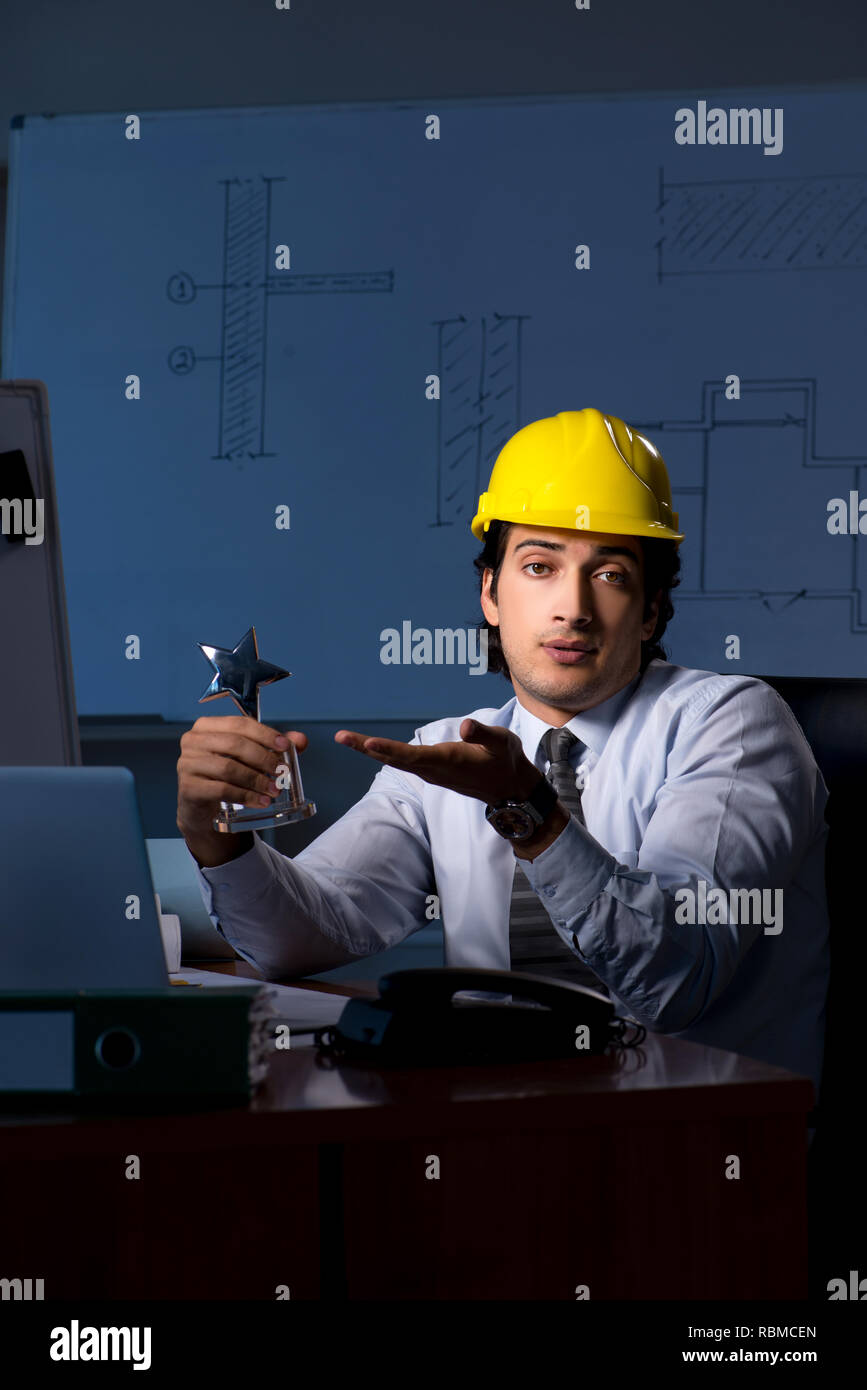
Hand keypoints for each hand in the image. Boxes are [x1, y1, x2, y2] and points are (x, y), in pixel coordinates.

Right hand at [177, 715, 306, 854]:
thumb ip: (275, 746)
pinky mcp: (188, 788)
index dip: (265, 734)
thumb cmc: (226, 776)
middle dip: (264, 759)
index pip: (240, 724)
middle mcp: (193, 741)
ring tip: (274, 790)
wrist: (204, 808)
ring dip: (257, 780)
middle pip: (235, 744)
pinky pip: (221, 790)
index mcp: (207, 726)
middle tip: (282, 772)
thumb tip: (300, 740)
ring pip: (229, 768)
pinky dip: (245, 796)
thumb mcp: (250, 758)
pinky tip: (261, 801)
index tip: (285, 746)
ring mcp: (187, 764)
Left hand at [334, 718, 541, 804]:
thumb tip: (465, 727)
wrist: (511, 788)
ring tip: (346, 738)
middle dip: (367, 747)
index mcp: (449, 760)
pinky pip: (403, 761)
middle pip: (395, 758)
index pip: (413, 756)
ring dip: (371, 750)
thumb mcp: (502, 742)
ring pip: (396, 760)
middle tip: (341, 737)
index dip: (389, 749)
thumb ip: (483, 733)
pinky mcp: (432, 771)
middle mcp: (434, 769)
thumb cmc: (506, 760)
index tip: (367, 744)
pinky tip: (370, 746)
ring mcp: (431, 772)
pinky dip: (384, 752)